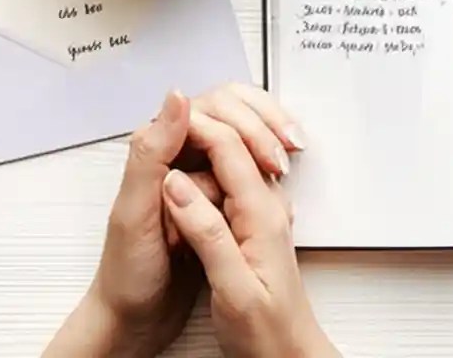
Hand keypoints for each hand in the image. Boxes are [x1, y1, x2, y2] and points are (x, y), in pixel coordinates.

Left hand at [44, 85, 305, 357]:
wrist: (130, 318)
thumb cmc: (126, 274)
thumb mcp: (134, 212)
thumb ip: (152, 154)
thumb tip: (178, 98)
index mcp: (156, 150)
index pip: (210, 108)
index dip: (246, 122)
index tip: (267, 151)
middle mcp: (177, 155)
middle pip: (231, 112)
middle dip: (265, 126)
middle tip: (286, 153)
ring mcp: (197, 175)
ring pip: (242, 135)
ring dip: (270, 140)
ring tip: (289, 159)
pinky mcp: (212, 198)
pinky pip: (245, 165)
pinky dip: (267, 164)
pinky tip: (281, 176)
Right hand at [163, 111, 338, 357]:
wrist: (289, 354)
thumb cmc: (266, 331)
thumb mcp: (233, 289)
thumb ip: (208, 235)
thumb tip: (178, 186)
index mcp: (261, 215)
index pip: (230, 148)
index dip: (196, 126)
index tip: (163, 119)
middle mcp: (266, 206)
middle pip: (236, 140)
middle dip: (203, 124)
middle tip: (164, 121)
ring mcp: (259, 213)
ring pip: (230, 157)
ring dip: (202, 145)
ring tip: (169, 138)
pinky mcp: (250, 225)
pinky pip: (228, 180)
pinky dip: (205, 169)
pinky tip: (183, 176)